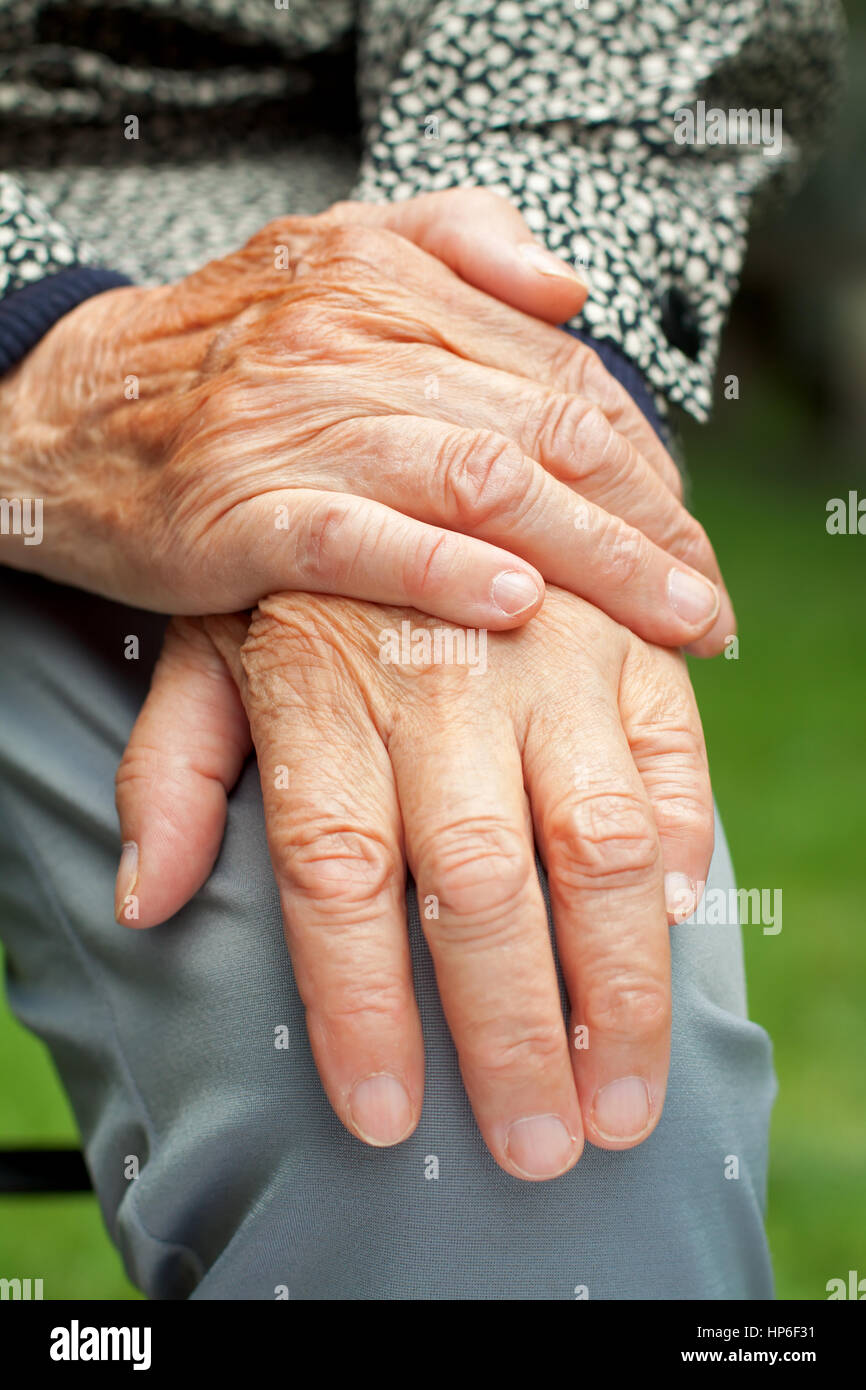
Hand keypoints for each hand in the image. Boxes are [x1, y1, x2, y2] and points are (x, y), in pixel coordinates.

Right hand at [0, 189, 732, 649]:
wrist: (62, 412)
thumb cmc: (215, 355)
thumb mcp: (331, 255)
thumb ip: (456, 241)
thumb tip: (569, 284)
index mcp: (390, 284)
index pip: (558, 373)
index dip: (642, 459)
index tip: (685, 532)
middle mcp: (354, 345)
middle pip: (542, 432)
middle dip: (643, 525)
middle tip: (701, 600)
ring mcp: (296, 427)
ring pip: (475, 483)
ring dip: (586, 557)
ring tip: (661, 617)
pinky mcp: (240, 510)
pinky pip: (357, 539)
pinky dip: (441, 572)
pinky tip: (516, 605)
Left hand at [115, 588, 713, 1178]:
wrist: (428, 443)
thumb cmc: (311, 580)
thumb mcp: (209, 645)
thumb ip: (176, 768)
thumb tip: (147, 899)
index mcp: (326, 692)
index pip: (341, 880)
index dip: (362, 1011)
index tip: (384, 1119)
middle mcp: (444, 683)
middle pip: (478, 887)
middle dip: (512, 1038)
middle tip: (539, 1148)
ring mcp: (551, 661)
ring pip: (598, 846)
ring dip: (619, 988)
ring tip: (624, 1097)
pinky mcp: (630, 649)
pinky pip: (675, 763)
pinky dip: (686, 850)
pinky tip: (673, 930)